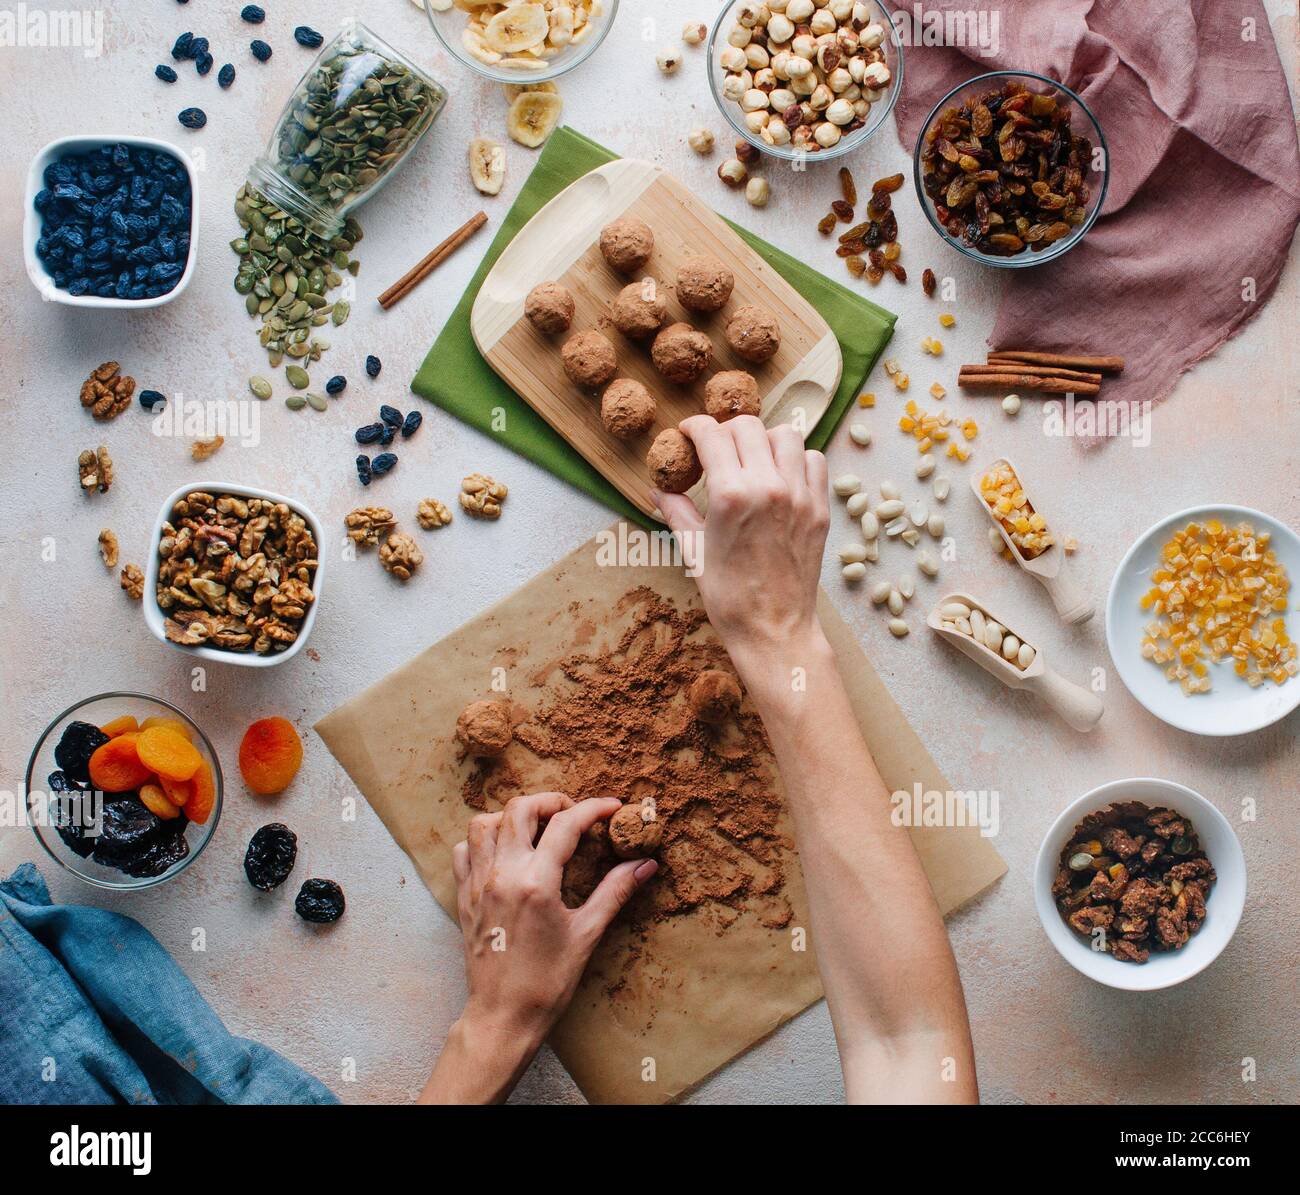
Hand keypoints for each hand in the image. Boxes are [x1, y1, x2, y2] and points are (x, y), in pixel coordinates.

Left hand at [421, 792, 656, 1102]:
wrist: (502, 1017)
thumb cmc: (547, 982)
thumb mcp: (587, 934)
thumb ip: (615, 892)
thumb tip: (645, 865)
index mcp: (536, 883)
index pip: (566, 824)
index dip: (593, 809)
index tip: (612, 809)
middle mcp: (502, 874)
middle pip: (519, 809)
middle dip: (551, 802)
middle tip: (573, 815)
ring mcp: (478, 884)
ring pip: (485, 823)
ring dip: (513, 817)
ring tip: (538, 829)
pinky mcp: (464, 896)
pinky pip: (465, 850)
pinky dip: (483, 840)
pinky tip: (505, 853)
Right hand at [654, 415, 829, 661]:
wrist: (773, 629)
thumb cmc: (729, 597)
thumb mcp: (693, 551)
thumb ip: (676, 512)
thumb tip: (658, 491)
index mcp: (730, 495)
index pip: (712, 435)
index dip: (694, 427)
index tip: (689, 433)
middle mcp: (767, 486)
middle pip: (747, 426)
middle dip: (725, 429)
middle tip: (717, 446)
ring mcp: (799, 495)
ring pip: (786, 435)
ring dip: (764, 438)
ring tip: (752, 456)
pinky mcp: (820, 508)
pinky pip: (814, 461)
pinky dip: (797, 458)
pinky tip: (782, 474)